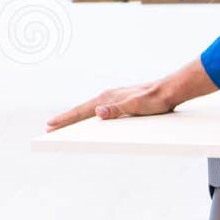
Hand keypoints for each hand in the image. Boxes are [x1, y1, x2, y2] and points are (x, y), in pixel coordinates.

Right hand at [45, 80, 173, 130]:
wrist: (169, 91)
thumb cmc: (154, 100)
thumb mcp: (136, 107)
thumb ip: (117, 110)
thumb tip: (98, 112)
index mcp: (107, 98)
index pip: (81, 111)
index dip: (66, 119)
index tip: (50, 125)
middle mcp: (108, 96)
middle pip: (82, 110)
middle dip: (66, 119)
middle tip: (50, 127)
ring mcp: (114, 98)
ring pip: (90, 110)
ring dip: (77, 118)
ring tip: (65, 126)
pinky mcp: (121, 102)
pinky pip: (100, 111)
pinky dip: (90, 116)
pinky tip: (91, 122)